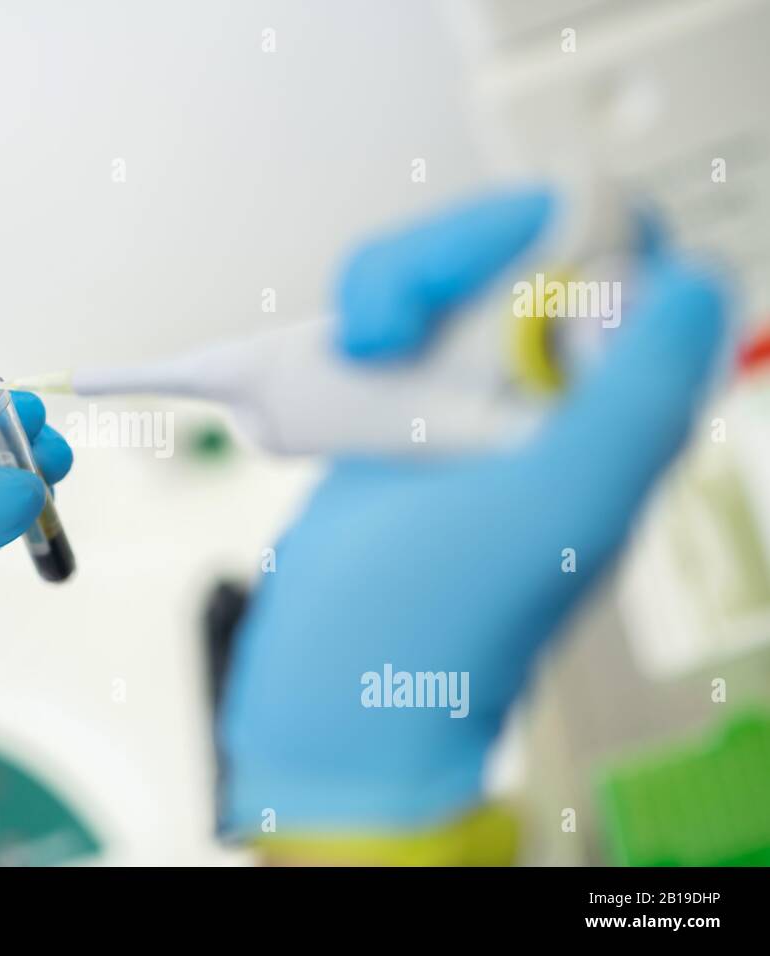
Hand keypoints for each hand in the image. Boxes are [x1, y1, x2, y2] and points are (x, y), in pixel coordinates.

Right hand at [219, 189, 727, 831]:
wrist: (336, 686)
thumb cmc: (431, 616)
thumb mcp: (552, 504)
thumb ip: (640, 397)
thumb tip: (696, 281)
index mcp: (617, 409)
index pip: (619, 249)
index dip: (543, 230)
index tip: (464, 282)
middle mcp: (557, 396)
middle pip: (520, 243)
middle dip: (435, 261)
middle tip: (377, 327)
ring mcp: (477, 400)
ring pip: (449, 273)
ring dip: (388, 287)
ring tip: (352, 354)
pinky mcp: (408, 412)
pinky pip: (397, 319)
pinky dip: (358, 319)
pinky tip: (339, 364)